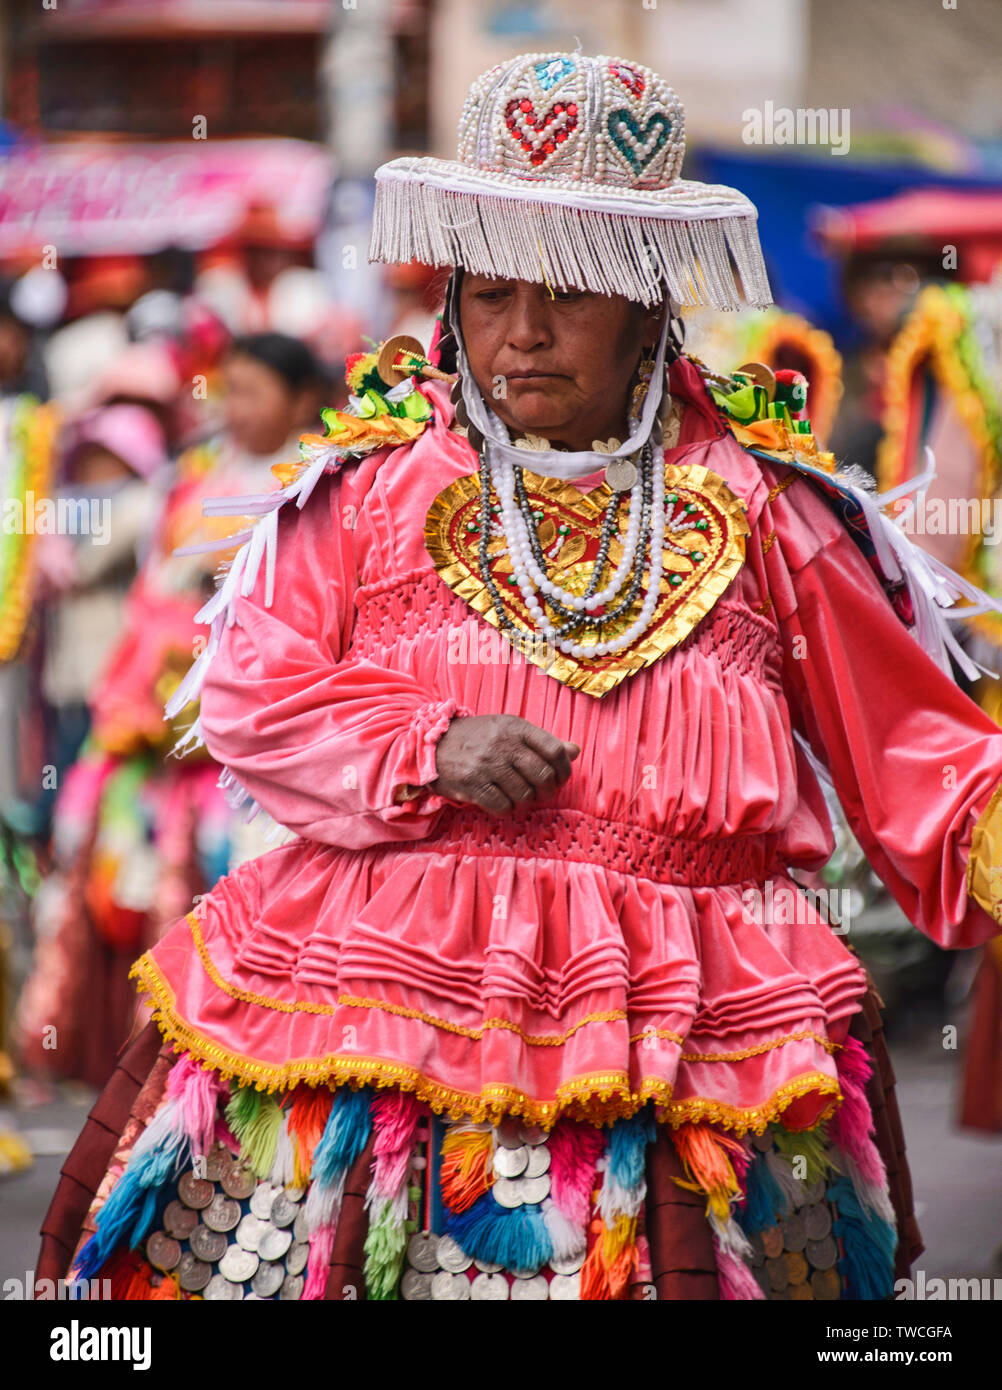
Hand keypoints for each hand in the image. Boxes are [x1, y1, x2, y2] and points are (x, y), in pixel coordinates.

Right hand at [429, 714, 579, 816]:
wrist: (433, 743)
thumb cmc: (477, 738)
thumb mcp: (509, 730)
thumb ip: (541, 741)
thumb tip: (574, 751)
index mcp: (515, 727)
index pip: (554, 750)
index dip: (564, 769)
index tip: (561, 778)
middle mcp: (503, 744)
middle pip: (543, 775)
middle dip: (547, 790)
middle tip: (541, 793)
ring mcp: (487, 764)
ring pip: (525, 794)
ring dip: (525, 801)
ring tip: (518, 797)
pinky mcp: (473, 784)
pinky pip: (502, 806)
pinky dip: (506, 809)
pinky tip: (502, 802)